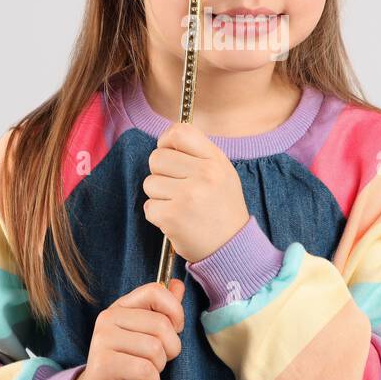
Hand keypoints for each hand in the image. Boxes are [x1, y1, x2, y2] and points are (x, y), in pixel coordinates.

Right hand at [67, 278, 185, 379]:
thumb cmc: (129, 367)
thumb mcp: (149, 336)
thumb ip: (162, 310)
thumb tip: (177, 283)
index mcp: (121, 306)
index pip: (155, 291)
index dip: (175, 311)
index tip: (175, 330)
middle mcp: (108, 318)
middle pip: (161, 324)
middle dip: (171, 349)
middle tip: (158, 361)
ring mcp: (102, 340)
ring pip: (155, 348)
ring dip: (159, 367)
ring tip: (146, 373)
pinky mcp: (103, 364)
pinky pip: (145, 369)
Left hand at [141, 122, 249, 262]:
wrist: (232, 247)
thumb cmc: (223, 209)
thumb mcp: (223, 173)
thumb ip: (199, 154)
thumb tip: (167, 141)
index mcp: (215, 161)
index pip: (180, 132)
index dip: (166, 141)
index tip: (169, 154)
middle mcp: (203, 175)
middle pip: (157, 157)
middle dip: (160, 173)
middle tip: (176, 187)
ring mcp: (187, 196)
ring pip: (149, 183)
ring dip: (159, 195)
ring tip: (179, 205)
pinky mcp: (172, 217)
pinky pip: (148, 206)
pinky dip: (158, 215)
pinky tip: (176, 219)